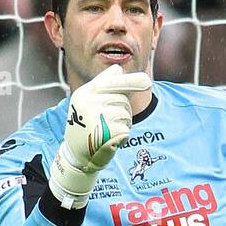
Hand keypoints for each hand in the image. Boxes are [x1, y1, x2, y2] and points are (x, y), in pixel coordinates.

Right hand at [49, 67, 151, 208]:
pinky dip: (123, 136)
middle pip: (121, 99)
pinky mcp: (106, 134)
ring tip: (107, 131)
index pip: (110, 83)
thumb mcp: (89, 103)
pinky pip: (126, 129)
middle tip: (111, 120)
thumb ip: (103, 85)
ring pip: (125, 114)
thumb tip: (118, 69)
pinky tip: (110, 140)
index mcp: (84, 93)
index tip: (147, 82)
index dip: (130, 82)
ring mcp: (96, 119)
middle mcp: (88, 104)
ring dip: (123, 123)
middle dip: (122, 109)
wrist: (77, 156)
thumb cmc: (86, 126)